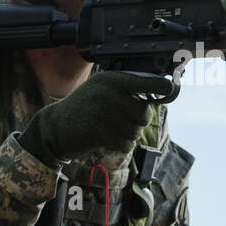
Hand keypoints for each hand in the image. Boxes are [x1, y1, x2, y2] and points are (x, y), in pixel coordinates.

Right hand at [18, 70, 171, 163]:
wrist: (55, 127)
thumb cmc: (82, 108)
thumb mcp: (99, 89)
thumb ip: (124, 90)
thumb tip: (155, 96)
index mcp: (111, 80)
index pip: (144, 82)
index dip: (160, 86)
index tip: (170, 88)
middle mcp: (110, 94)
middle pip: (145, 113)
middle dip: (139, 121)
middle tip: (124, 119)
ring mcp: (105, 113)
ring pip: (136, 131)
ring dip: (128, 135)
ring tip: (111, 128)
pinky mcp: (102, 132)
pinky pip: (126, 144)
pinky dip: (120, 145)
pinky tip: (107, 138)